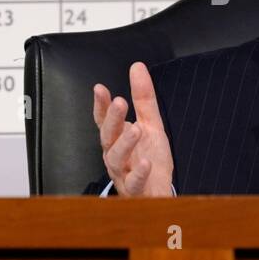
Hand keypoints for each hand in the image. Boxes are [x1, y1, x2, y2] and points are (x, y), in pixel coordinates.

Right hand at [92, 62, 174, 196]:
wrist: (158, 193)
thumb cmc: (150, 159)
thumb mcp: (150, 124)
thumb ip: (143, 98)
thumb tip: (137, 67)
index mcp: (117, 138)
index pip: (104, 119)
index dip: (101, 105)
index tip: (100, 89)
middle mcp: (115, 155)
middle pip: (108, 136)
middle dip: (112, 119)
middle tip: (120, 103)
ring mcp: (123, 173)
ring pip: (117, 158)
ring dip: (125, 143)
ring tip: (136, 130)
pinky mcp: (135, 190)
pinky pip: (134, 182)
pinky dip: (139, 173)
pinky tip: (145, 163)